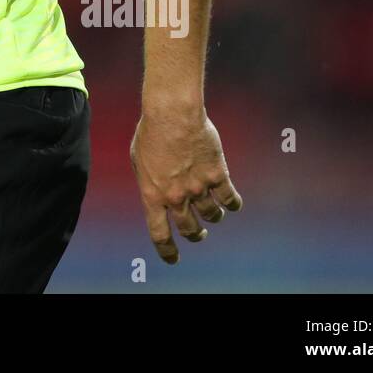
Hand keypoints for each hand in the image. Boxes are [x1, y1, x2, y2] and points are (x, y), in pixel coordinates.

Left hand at [130, 106, 241, 263]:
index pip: (159, 233)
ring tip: (215, 213)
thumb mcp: (139, 160)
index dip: (167, 250)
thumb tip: (158, 193)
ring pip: (212, 215)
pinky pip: (230, 199)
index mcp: (153, 194)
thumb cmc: (151, 131)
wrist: (172, 113)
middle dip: (195, 235)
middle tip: (199, 234)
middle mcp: (176, 196)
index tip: (173, 259)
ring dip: (214, 216)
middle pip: (189, 228)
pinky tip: (232, 202)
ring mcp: (198, 187)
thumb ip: (149, 181)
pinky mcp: (217, 175)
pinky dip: (233, 204)